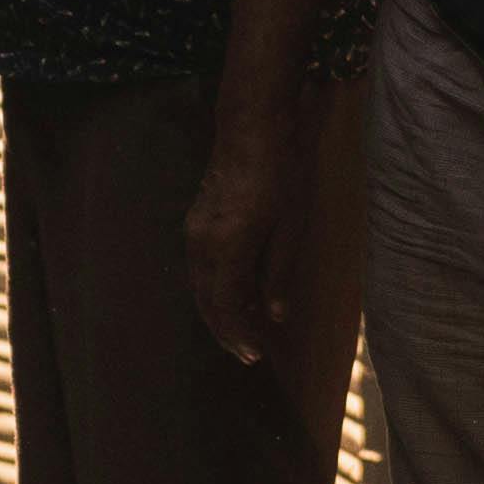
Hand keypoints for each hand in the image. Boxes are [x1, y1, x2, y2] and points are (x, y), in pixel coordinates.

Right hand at [180, 110, 286, 366]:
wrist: (252, 128)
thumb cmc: (279, 175)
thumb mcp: (290, 228)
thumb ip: (278, 274)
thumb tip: (276, 315)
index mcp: (227, 248)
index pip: (227, 306)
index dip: (241, 334)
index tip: (257, 355)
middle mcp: (201, 244)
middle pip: (207, 302)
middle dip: (227, 331)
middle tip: (248, 355)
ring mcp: (194, 232)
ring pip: (200, 287)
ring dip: (219, 313)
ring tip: (243, 332)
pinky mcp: (196, 222)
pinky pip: (200, 269)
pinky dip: (215, 291)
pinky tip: (235, 296)